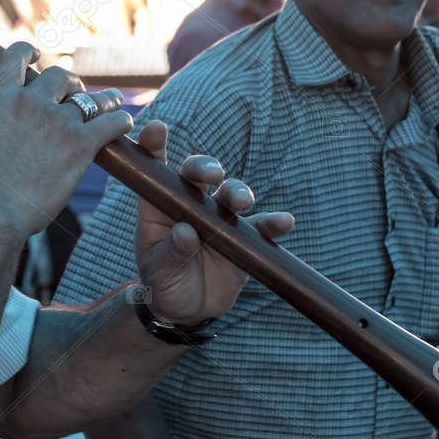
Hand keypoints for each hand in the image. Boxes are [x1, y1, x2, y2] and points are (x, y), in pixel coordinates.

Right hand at [0, 44, 130, 237]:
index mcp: (0, 97)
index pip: (16, 56)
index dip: (29, 52)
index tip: (36, 56)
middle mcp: (30, 102)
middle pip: (60, 76)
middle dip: (71, 84)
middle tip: (76, 95)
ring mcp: (57, 121)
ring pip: (92, 98)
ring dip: (105, 99)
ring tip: (113, 102)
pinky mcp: (80, 144)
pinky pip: (111, 123)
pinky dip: (120, 121)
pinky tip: (124, 123)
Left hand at [130, 120, 294, 325]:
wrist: (187, 309)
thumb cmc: (162, 283)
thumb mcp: (158, 272)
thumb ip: (170, 252)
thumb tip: (185, 232)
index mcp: (161, 204)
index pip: (155, 169)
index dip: (154, 146)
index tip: (157, 128)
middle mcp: (192, 203)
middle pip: (200, 173)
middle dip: (206, 167)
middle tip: (213, 174)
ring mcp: (220, 218)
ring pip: (232, 193)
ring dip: (239, 192)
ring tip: (242, 202)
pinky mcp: (244, 238)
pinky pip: (261, 227)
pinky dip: (273, 223)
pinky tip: (284, 222)